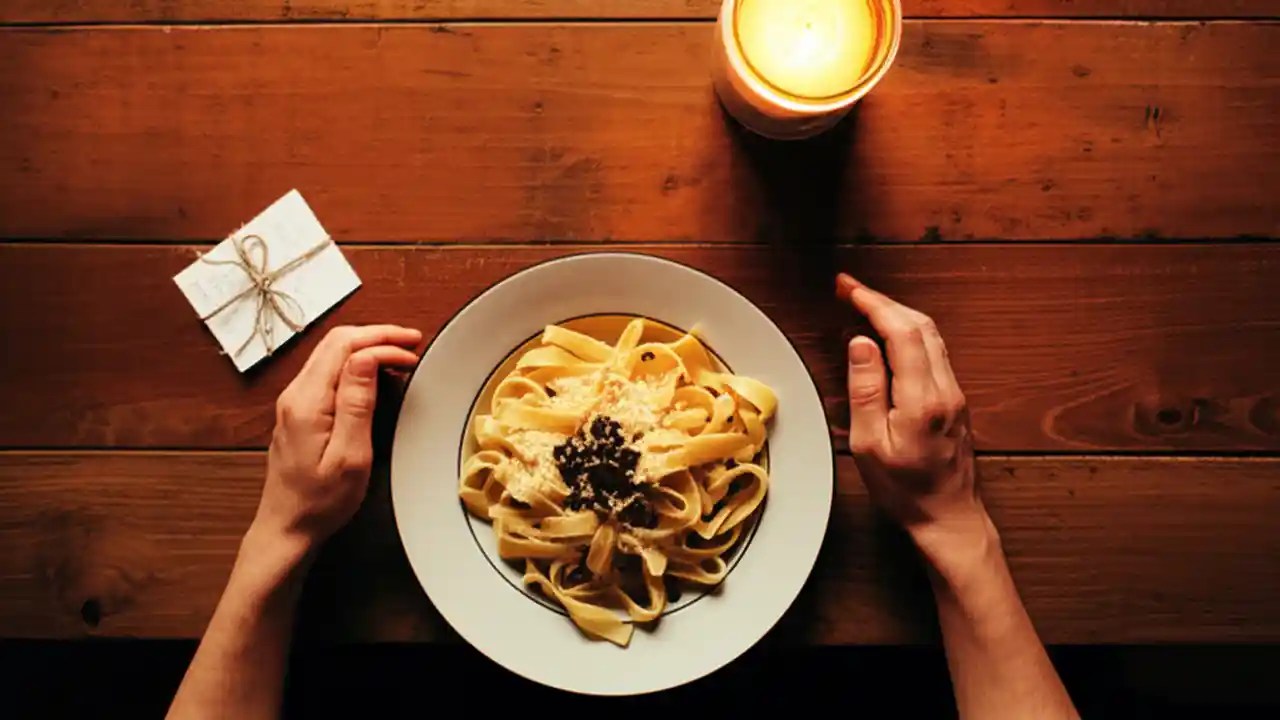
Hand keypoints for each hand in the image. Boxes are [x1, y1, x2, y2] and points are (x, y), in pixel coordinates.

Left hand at [252, 325, 422, 553]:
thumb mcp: (350, 456)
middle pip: (336, 342)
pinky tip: (376, 373)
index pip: (345, 347)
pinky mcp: (299, 411)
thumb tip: (368, 358)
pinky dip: (356, 364)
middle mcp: (295, 394)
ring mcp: (294, 401)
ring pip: (331, 354)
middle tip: (412, 342)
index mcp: (307, 402)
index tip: (412, 353)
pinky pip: (328, 372)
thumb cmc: (320, 502)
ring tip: (400, 354)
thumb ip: (358, 403)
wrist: (287, 527)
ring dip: (367, 347)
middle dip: (377, 336)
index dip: (383, 342)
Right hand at [836, 274, 993, 568]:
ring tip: (866, 305)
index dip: (873, 303)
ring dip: (898, 313)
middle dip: (883, 301)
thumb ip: (865, 389)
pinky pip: (934, 352)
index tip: (848, 287)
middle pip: (919, 325)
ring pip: (930, 335)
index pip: (900, 331)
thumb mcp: (870, 444)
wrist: (949, 518)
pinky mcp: (956, 400)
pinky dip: (909, 332)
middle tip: (850, 289)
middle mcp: (946, 389)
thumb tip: (860, 343)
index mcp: (922, 398)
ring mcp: (955, 393)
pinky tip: (889, 337)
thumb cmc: (906, 491)